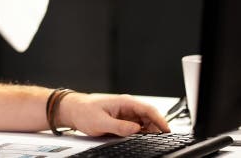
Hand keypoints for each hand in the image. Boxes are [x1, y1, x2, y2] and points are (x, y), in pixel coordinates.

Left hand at [56, 93, 170, 136]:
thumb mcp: (101, 122)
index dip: (160, 120)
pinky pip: (137, 126)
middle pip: (149, 116)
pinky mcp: (122, 119)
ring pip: (144, 122)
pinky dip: (142, 132)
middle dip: (157, 127)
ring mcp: (125, 113)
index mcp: (124, 102)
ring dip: (150, 130)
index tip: (167, 130)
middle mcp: (127, 106)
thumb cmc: (84, 111)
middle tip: (161, 139)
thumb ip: (120, 126)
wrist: (73, 110)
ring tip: (152, 140)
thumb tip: (136, 130)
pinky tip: (142, 138)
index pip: (148, 109)